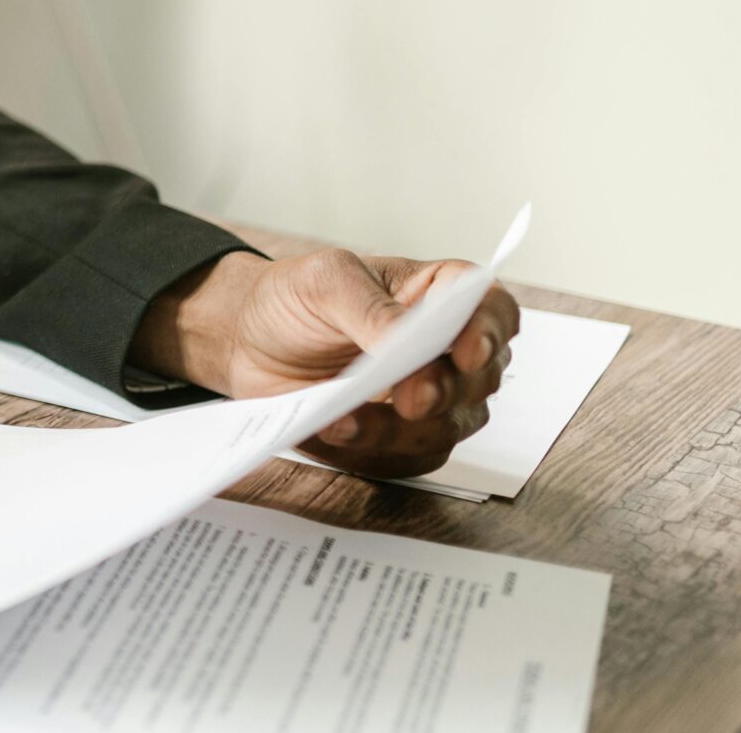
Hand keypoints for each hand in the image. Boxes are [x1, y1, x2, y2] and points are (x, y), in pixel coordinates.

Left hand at [131, 248, 519, 480]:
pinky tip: (335, 428)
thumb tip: (404, 338)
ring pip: (447, 427)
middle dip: (445, 390)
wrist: (248, 340)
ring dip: (399, 428)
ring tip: (345, 417)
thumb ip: (368, 307)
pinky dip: (372, 449)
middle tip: (411, 396)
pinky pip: (407, 458)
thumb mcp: (324, 281)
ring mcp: (428, 400)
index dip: (490, 331)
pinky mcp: (399, 439)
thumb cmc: (294, 299)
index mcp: (437, 295)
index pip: (492, 310)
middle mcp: (445, 351)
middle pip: (480, 379)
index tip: (467, 350)